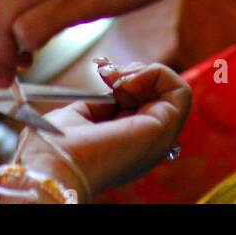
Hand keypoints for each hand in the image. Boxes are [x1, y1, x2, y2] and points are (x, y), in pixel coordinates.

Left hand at [11, 58, 190, 196]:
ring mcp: (158, 139)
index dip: (125, 81)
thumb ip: (103, 101)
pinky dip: (157, 74)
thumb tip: (117, 79)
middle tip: (110, 74)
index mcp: (125, 145)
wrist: (54, 163)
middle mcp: (145, 144)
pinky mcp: (165, 129)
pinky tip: (129, 82)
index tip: (102, 75)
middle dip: (135, 72)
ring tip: (120, 78)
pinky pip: (180, 90)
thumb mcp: (81, 114)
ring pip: (173, 91)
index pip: (141, 102)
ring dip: (146, 72)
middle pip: (159, 95)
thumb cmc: (57, 147)